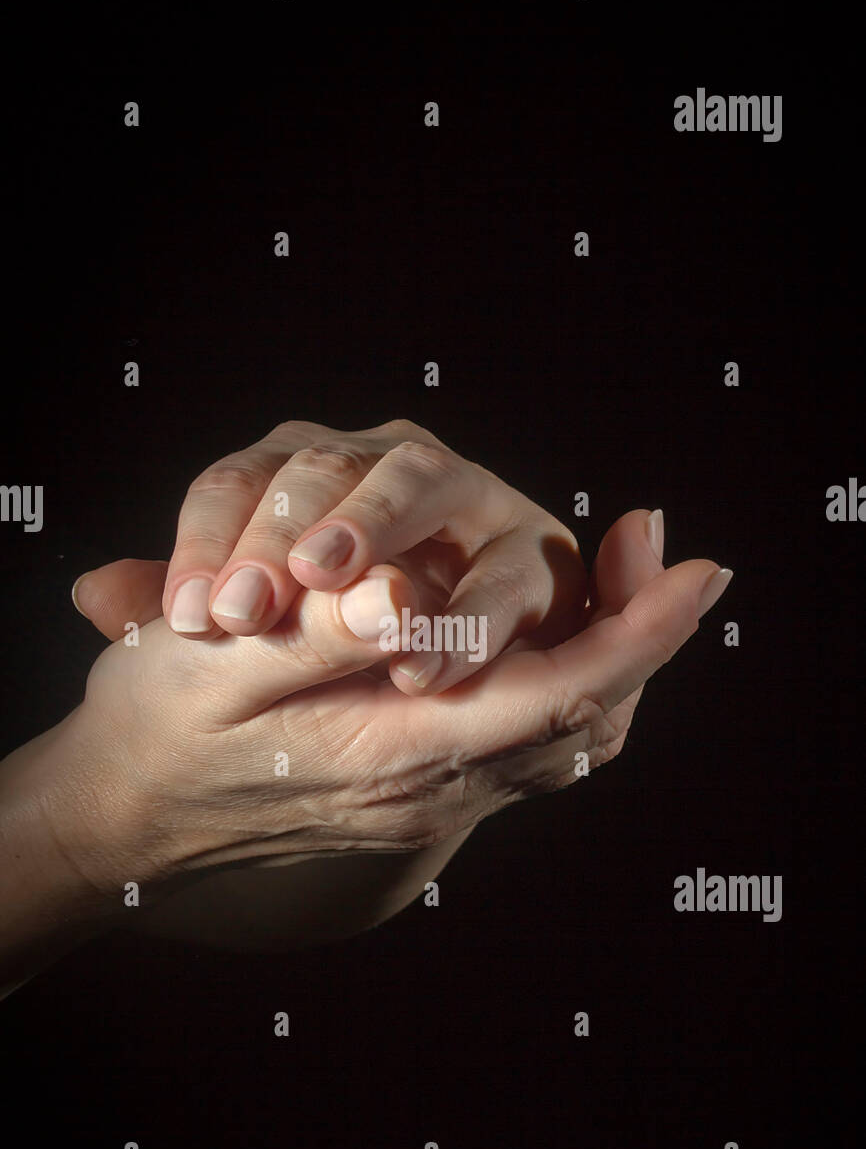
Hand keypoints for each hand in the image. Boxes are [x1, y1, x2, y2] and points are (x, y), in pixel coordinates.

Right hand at [56, 517, 727, 894]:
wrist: (125, 819)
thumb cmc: (158, 727)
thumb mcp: (218, 665)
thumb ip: (323, 633)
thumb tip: (408, 597)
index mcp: (393, 755)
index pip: (557, 699)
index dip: (638, 635)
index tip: (700, 570)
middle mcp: (432, 790)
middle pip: (587, 729)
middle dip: (647, 643)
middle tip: (682, 564)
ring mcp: (430, 800)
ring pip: (566, 744)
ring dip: (613, 664)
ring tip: (634, 584)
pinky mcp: (417, 791)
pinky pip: (528, 747)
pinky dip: (566, 686)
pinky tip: (558, 635)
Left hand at [131, 418, 586, 694]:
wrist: (445, 687)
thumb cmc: (328, 646)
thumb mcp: (241, 631)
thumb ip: (175, 608)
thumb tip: (92, 595)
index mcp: (302, 470)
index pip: (241, 480)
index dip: (208, 541)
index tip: (184, 617)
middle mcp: (382, 462)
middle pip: (327, 463)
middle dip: (285, 532)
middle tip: (248, 607)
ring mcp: (465, 495)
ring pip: (424, 481)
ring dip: (380, 535)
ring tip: (337, 607)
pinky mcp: (533, 552)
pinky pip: (508, 571)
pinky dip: (471, 615)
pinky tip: (421, 667)